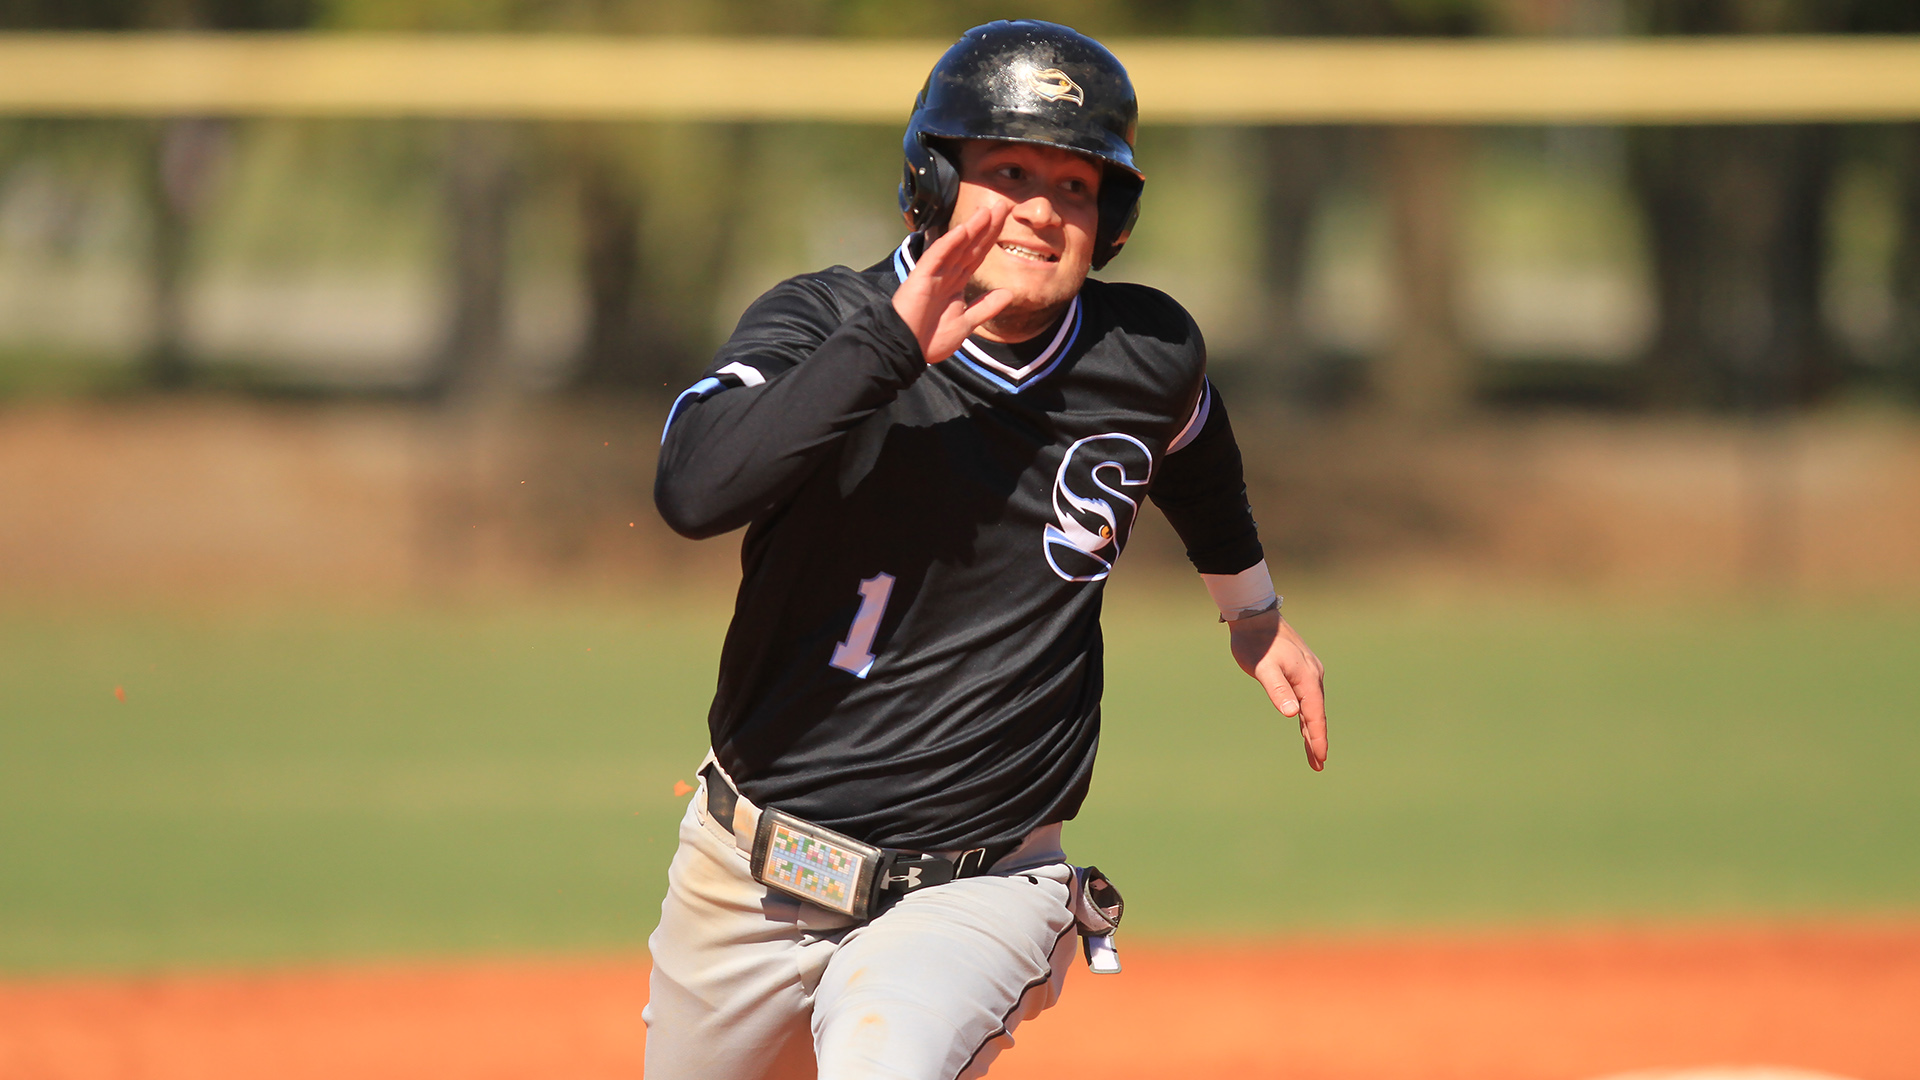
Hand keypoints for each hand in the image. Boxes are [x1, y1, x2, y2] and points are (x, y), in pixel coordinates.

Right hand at [891, 206, 1014, 362]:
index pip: (976, 256)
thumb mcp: (966, 323)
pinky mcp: (921, 278)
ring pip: (956, 247)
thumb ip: (985, 307)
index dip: (990, 238)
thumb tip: (1008, 293)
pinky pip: (937, 257)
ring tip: (987, 211)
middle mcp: (946, 275)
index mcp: (955, 284)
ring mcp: (933, 274)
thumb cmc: (930, 340)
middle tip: (1001, 206)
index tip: (1004, 221)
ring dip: (971, 229)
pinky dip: (949, 244)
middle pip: (970, 247)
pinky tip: (962, 230)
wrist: (905, 351)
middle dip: (985, 227)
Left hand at [1226, 610, 1327, 770]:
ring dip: (1312, 729)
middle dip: (1317, 740)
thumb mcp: (1263, 667)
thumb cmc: (1256, 643)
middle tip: (1318, 765)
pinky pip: (1307, 697)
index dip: (1317, 738)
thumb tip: (1292, 714)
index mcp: (1307, 679)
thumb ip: (1277, 689)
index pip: (1314, 716)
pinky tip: (1304, 721)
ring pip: (1313, 707)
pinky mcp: (1301, 670)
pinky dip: (1307, 713)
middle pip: (1316, 714)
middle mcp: (1313, 676)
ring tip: (1314, 752)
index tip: (1320, 759)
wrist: (1256, 616)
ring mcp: (1309, 672)